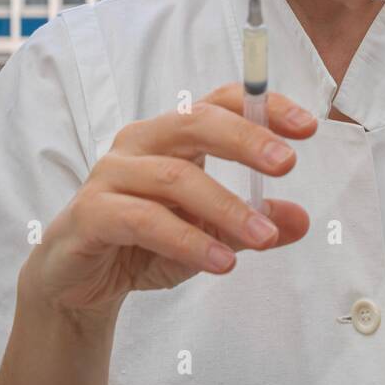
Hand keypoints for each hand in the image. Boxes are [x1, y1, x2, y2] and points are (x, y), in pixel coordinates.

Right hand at [22, 86, 316, 316]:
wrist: (76, 281)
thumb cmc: (145, 243)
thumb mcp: (209, 236)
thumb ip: (251, 225)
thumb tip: (302, 220)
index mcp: (171, 135)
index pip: (219, 103)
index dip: (263, 107)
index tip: (308, 126)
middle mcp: (141, 143)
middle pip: (194, 122)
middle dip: (245, 140)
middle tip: (287, 163)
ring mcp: (112, 175)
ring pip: (175, 177)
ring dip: (226, 208)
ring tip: (264, 238)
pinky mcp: (92, 213)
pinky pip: (144, 220)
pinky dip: (187, 240)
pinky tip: (221, 262)